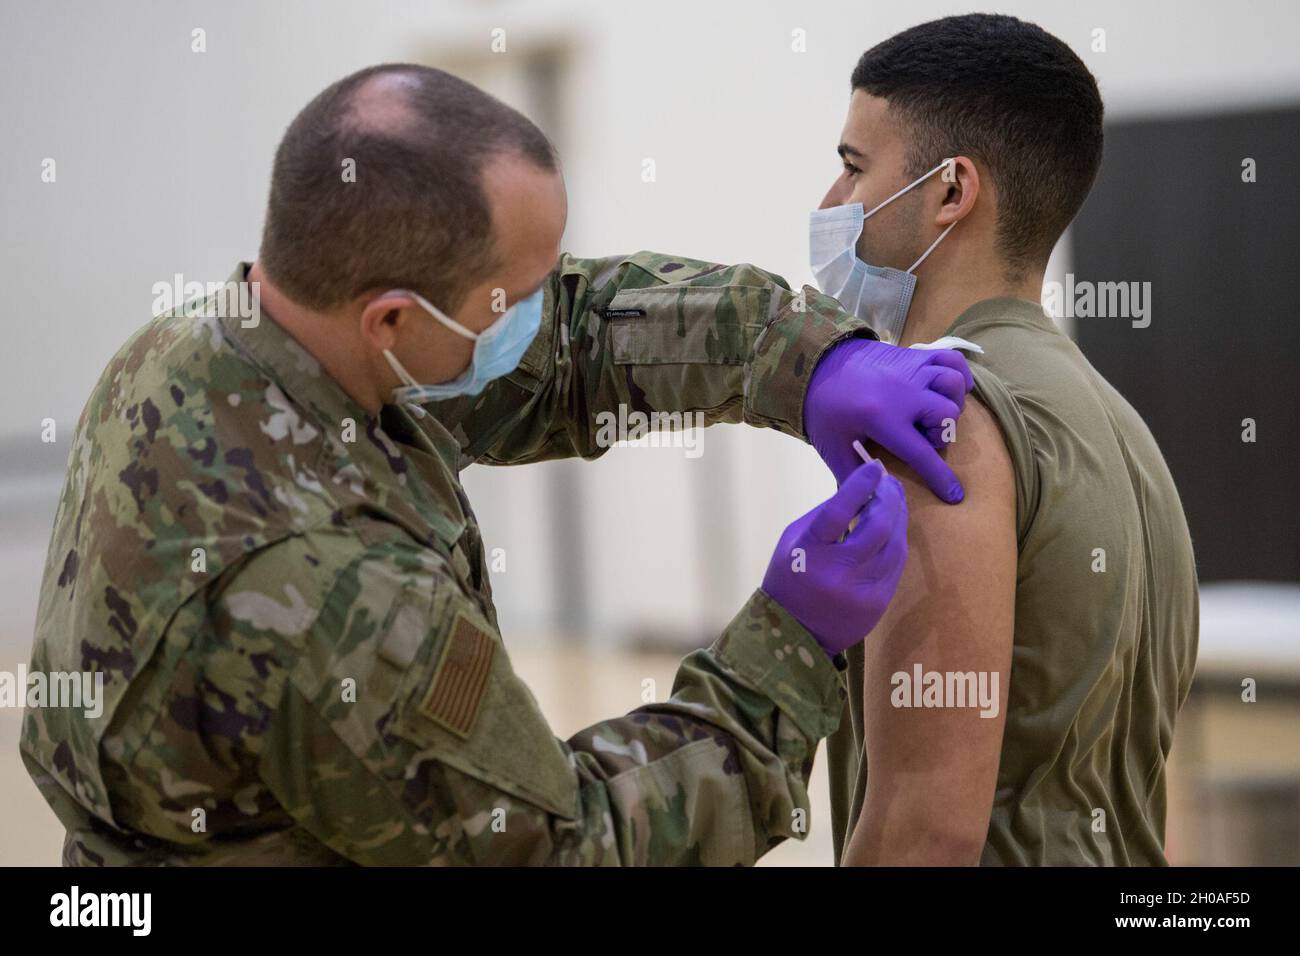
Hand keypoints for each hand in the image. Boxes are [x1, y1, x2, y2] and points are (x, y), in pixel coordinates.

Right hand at [761, 460, 907, 655]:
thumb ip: (824, 515)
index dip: (860, 485)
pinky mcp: (878, 603)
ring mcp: (861, 590)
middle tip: (889, 483)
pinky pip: (897, 565)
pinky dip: (897, 542)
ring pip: (894, 544)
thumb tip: (860, 489)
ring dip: (899, 518)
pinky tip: (894, 528)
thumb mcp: (793, 540)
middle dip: (889, 498)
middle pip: (877, 527)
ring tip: (895, 501)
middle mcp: (837, 572)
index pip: (838, 512)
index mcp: (809, 552)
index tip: (874, 466)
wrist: (795, 632)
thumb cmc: (790, 577)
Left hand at [804, 337, 973, 501]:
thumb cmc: (824, 409)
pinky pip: (952, 360)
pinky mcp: (916, 354)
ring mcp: (913, 369)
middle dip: (940, 434)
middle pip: (947, 416)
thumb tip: (872, 505)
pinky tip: (947, 390)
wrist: (817, 364)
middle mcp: (904, 392)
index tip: (954, 495)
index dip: (940, 478)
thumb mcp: (833, 447)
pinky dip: (959, 374)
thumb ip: (853, 477)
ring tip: (932, 413)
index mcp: (882, 418)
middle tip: (921, 437)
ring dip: (950, 404)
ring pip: (953, 386)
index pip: (921, 453)